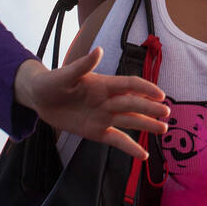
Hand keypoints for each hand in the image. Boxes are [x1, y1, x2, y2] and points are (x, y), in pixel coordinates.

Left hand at [14, 49, 168, 159]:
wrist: (39, 98)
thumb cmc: (52, 82)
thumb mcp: (64, 75)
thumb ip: (82, 65)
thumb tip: (99, 51)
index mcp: (103, 84)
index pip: (129, 85)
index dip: (145, 88)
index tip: (160, 95)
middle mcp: (107, 100)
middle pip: (133, 104)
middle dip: (150, 108)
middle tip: (166, 113)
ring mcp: (103, 117)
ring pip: (129, 121)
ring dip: (146, 125)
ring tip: (163, 130)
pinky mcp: (96, 131)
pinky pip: (116, 140)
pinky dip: (130, 147)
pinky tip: (143, 155)